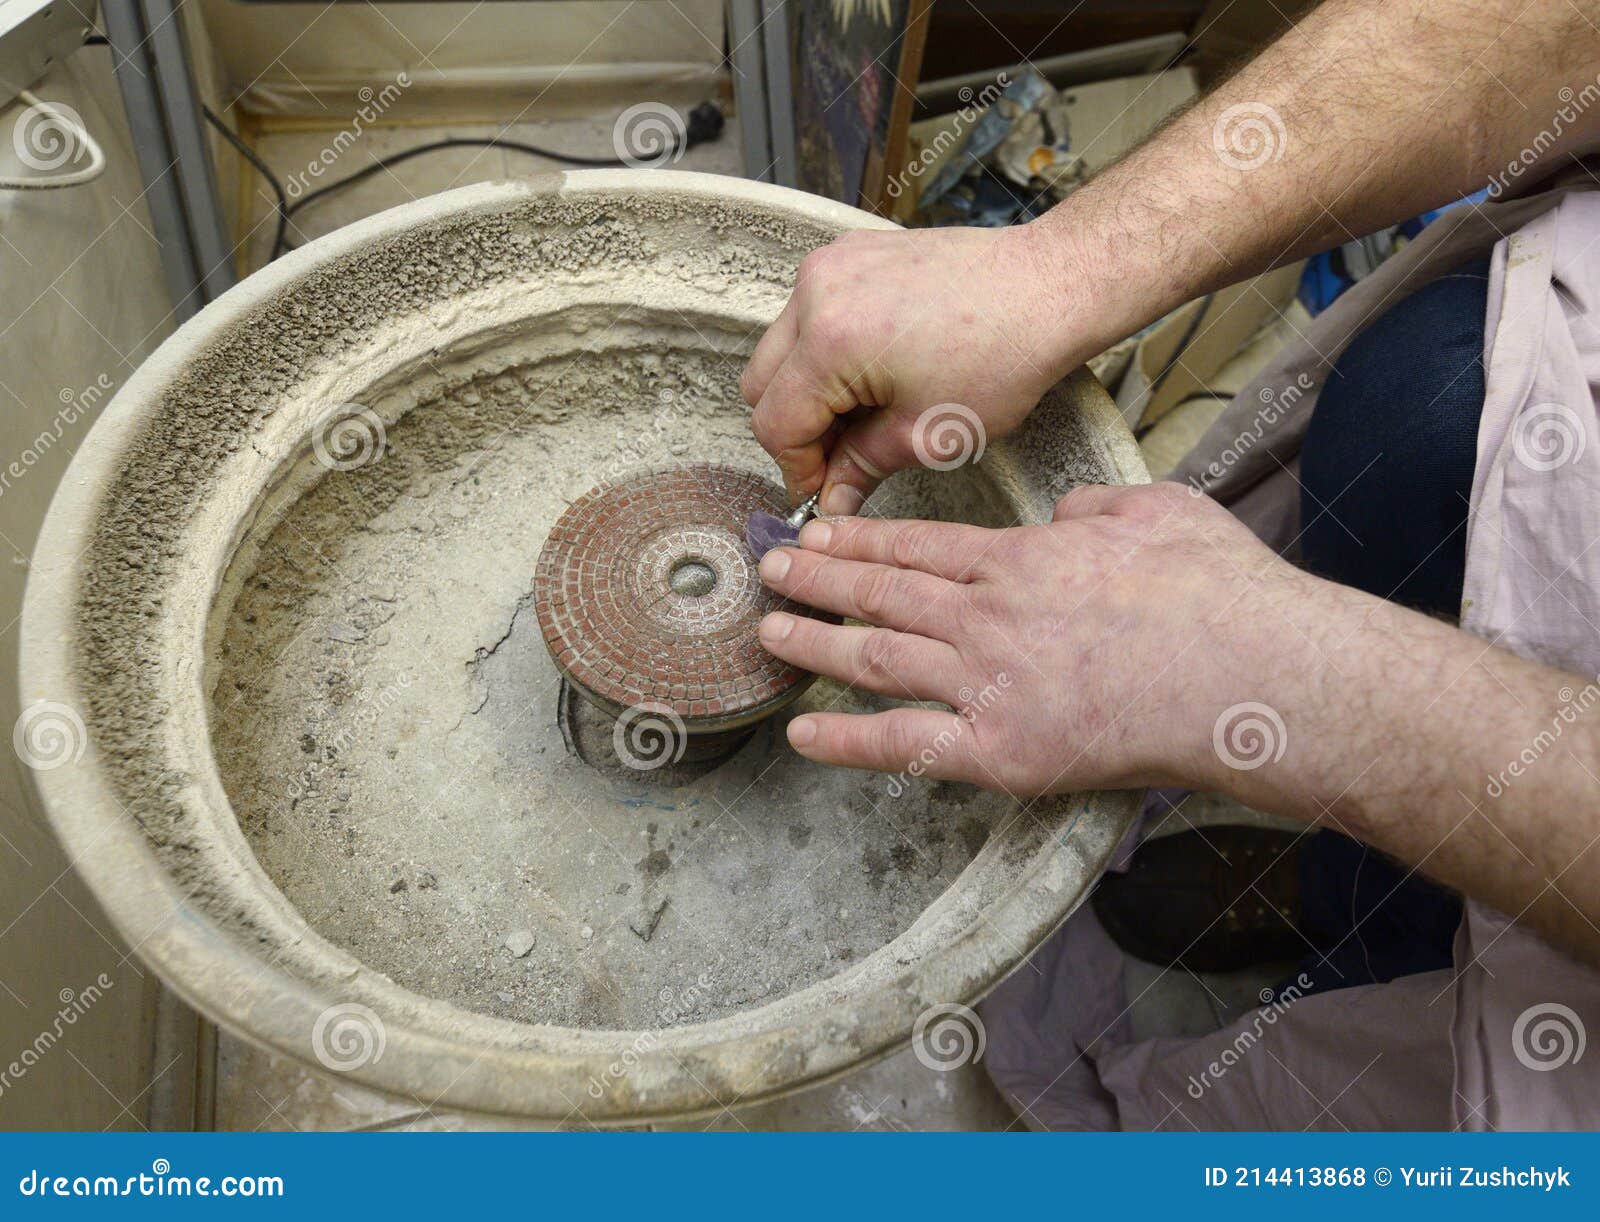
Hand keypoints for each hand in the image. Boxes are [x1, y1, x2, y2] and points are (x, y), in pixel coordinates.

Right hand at [741, 225, 1078, 515]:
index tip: (821, 489)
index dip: (796, 469)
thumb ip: (862, 468)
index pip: (774, 424)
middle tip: (841, 455)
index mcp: (830, 342)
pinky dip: (826, 347)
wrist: (1047, 286)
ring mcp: (829, 266)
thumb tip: (831, 501)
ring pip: (780, 348)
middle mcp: (817, 294)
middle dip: (795, 428)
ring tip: (864, 409)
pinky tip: (874, 369)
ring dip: (808, 387)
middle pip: (761, 383)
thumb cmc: (1004, 354)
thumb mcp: (927, 434)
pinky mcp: (848, 253)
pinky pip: (808, 313)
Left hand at [755, 483, 1308, 794]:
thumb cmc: (1221, 592)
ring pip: (877, 657)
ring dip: (816, 643)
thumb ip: (1097, 505)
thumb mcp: (1159, 510)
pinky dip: (848, 742)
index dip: (861, 542)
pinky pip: (906, 745)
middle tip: (770, 569)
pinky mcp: (1002, 751)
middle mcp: (991, 614)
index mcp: (1025, 558)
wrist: (1253, 672)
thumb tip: (1067, 511)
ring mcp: (989, 683)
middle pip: (883, 593)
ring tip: (767, 633)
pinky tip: (803, 734)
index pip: (920, 546)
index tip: (820, 534)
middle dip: (819, 579)